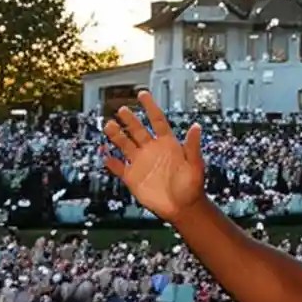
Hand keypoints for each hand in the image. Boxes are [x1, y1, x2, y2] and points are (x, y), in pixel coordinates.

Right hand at [102, 91, 205, 221]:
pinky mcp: (132, 177)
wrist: (183, 207)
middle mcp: (152, 150)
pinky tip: (104, 154)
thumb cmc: (192, 186)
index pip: (157, 121)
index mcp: (168, 144)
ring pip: (125, 144)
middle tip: (121, 109)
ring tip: (108, 125)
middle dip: (129, 119)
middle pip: (137, 130)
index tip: (142, 94)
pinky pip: (118, 167)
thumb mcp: (195, 164)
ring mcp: (141, 163)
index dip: (149, 107)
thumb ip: (192, 146)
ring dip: (116, 135)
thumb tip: (197, 125)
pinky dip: (110, 162)